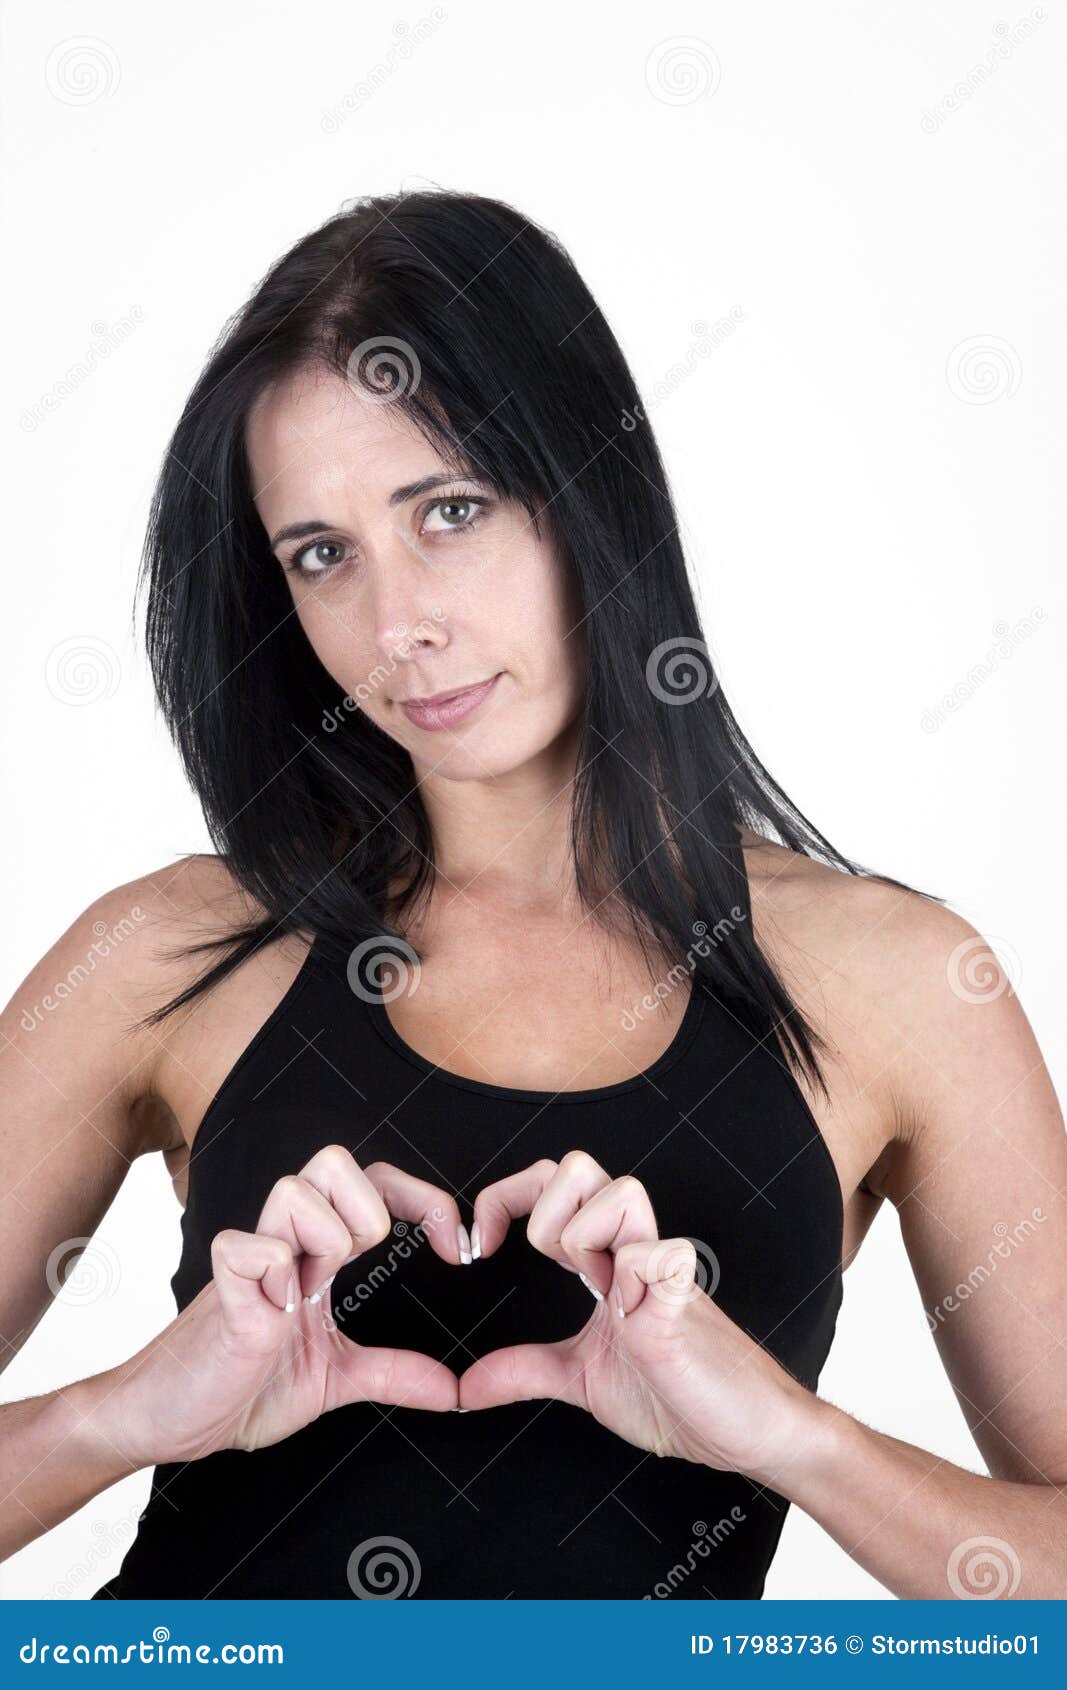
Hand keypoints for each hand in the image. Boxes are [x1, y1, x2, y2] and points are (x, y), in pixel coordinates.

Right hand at [101, 1146, 461, 1466]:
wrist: (171, 1422)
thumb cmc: (243, 1385)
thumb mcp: (336, 1378)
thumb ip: (393, 1373)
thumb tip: (454, 1388)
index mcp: (316, 1254)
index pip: (374, 1182)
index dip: (422, 1199)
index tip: (458, 1251)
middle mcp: (285, 1242)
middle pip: (334, 1160)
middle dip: (367, 1210)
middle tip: (360, 1269)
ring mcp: (251, 1261)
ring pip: (294, 1189)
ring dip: (322, 1242)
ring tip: (308, 1296)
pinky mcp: (221, 1291)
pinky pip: (249, 1248)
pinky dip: (274, 1278)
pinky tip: (275, 1318)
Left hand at [459, 1151, 808, 1478]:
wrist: (744, 1431)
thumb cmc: (677, 1394)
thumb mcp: (580, 1380)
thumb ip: (524, 1372)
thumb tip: (464, 1387)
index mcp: (603, 1258)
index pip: (550, 1182)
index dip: (505, 1197)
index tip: (478, 1246)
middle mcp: (631, 1249)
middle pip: (577, 1165)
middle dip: (543, 1212)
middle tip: (550, 1272)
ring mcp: (662, 1269)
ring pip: (620, 1190)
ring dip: (588, 1240)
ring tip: (599, 1293)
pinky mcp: (688, 1299)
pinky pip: (660, 1254)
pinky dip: (634, 1283)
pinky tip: (633, 1323)